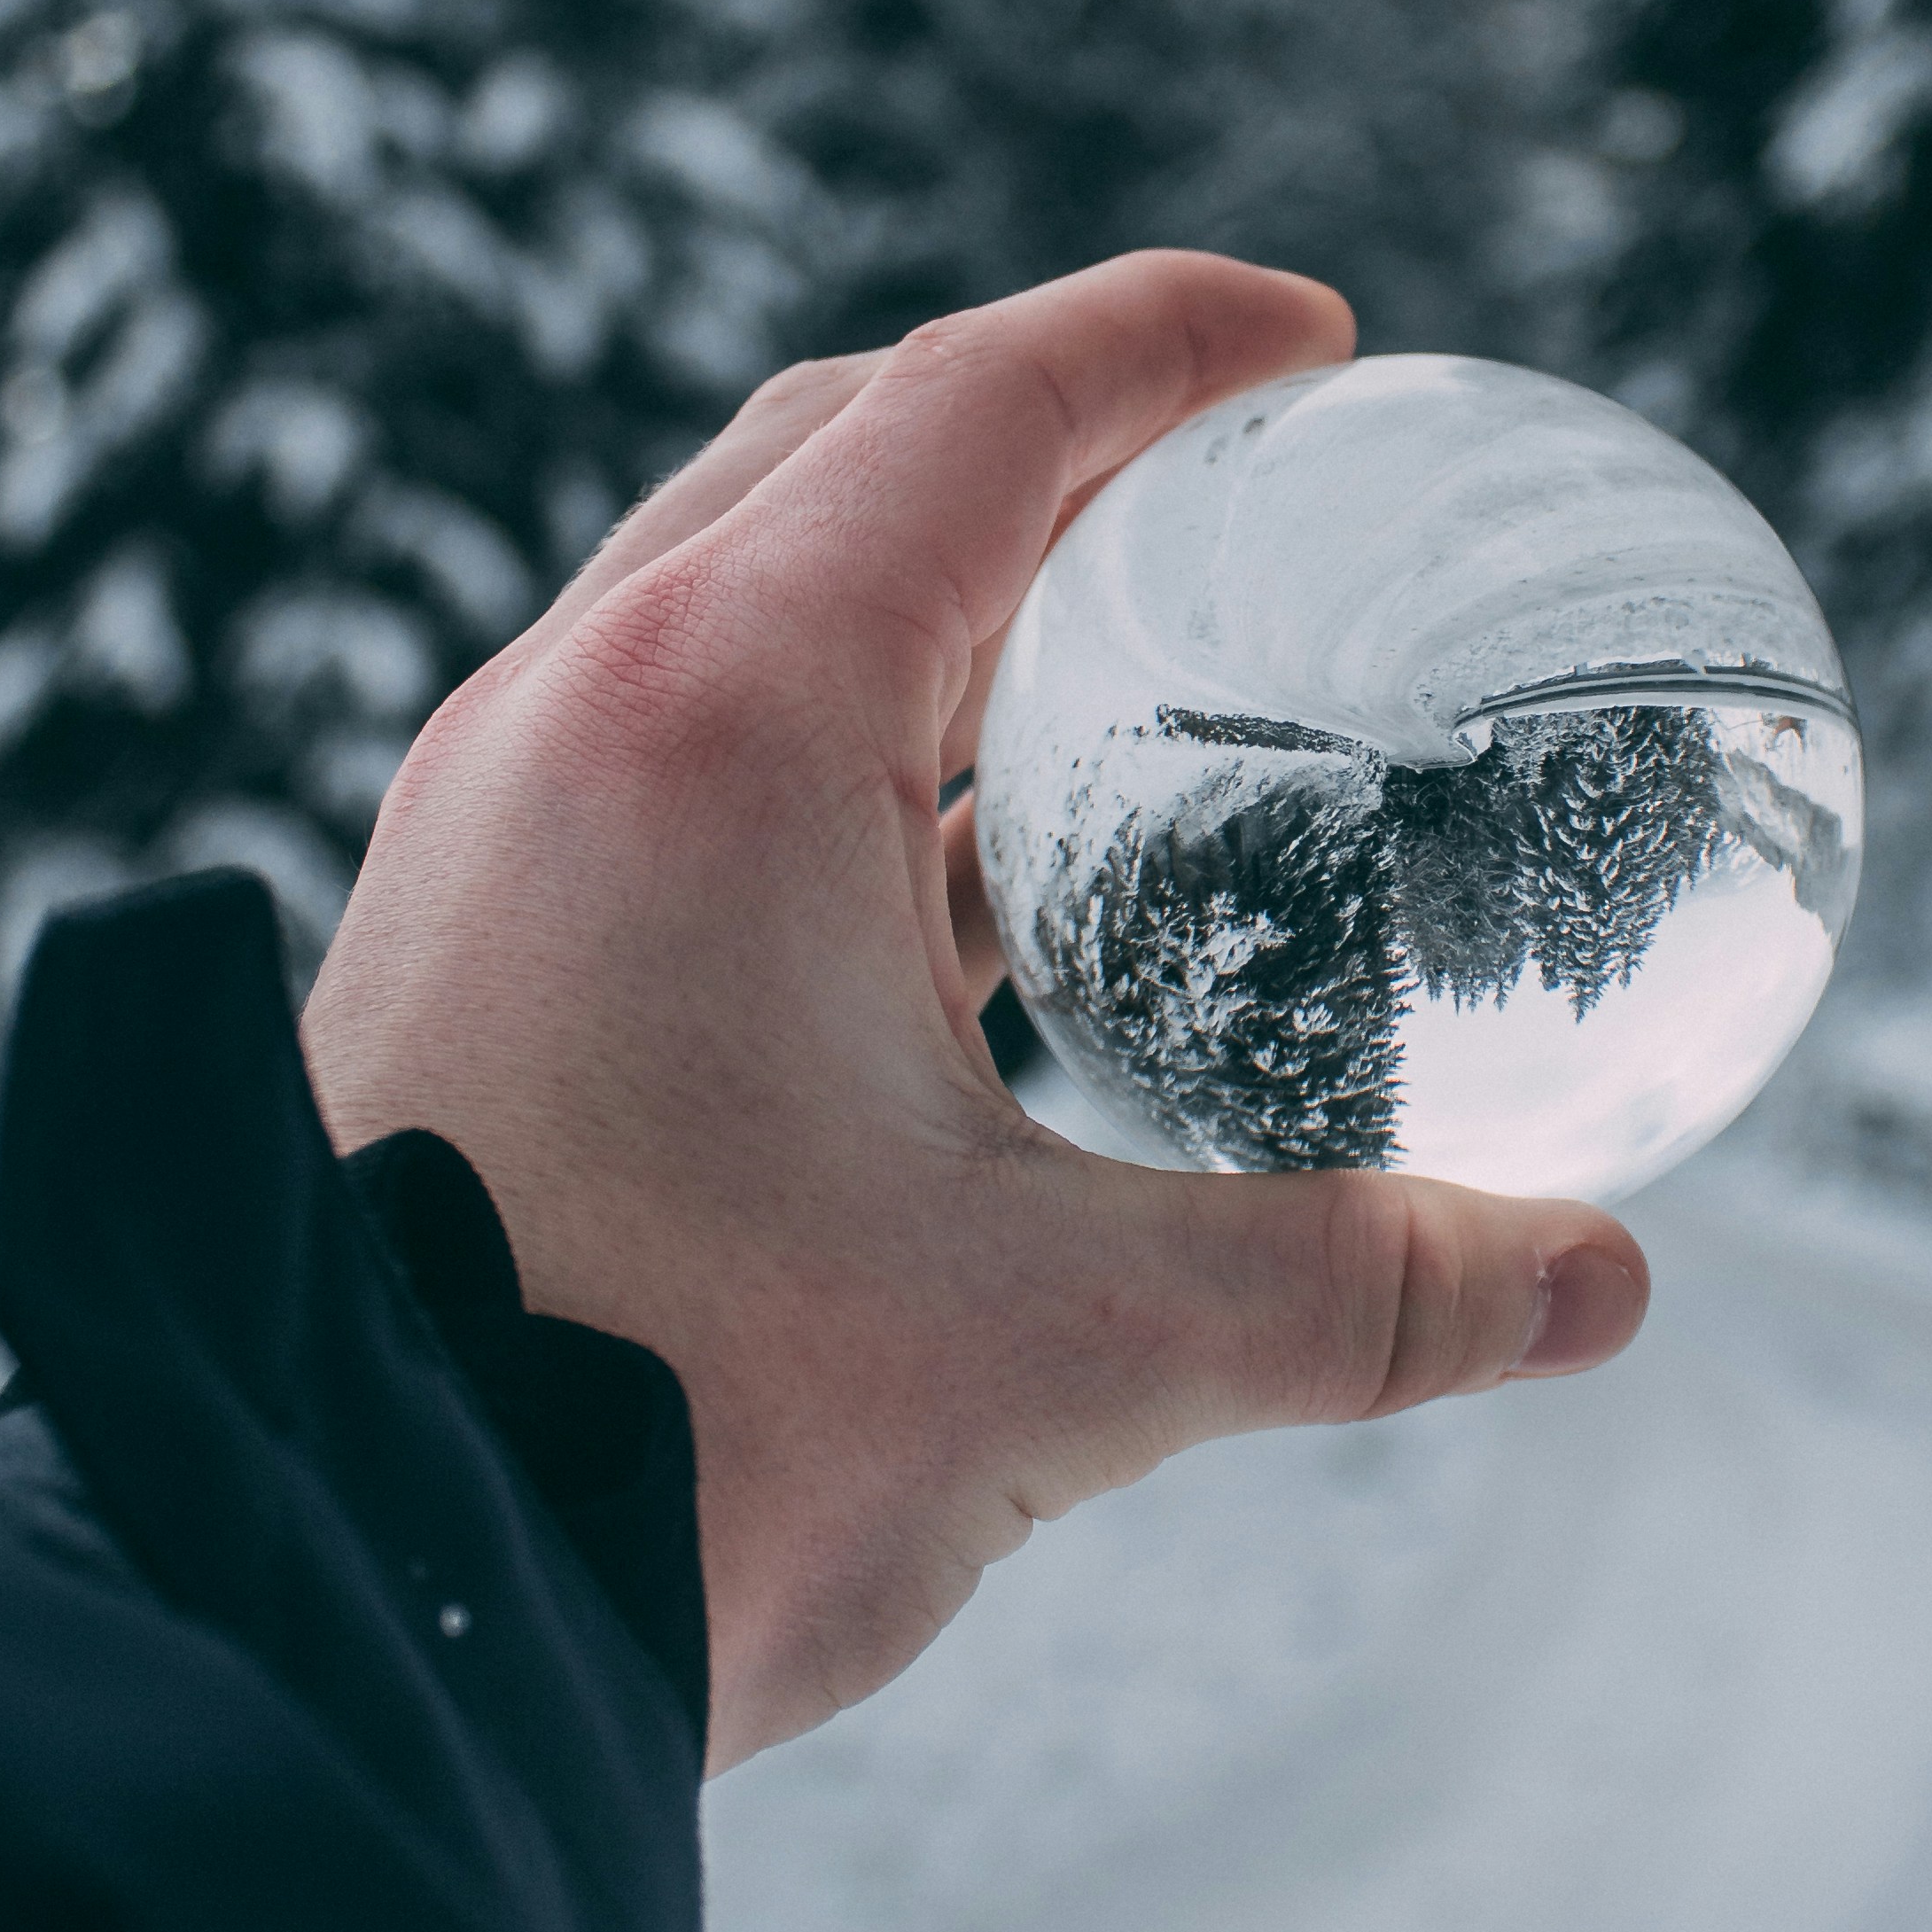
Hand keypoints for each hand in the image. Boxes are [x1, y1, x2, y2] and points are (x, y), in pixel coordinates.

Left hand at [301, 255, 1649, 1767]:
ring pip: (741, 592)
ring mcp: (502, 818)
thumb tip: (1594, 1285)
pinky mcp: (471, 933)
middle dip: (1053, 425)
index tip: (1317, 340)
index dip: (1165, 338)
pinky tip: (969, 873)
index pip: (974, 404)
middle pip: (844, 449)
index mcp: (723, 715)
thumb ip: (1351, 1291)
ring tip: (1131, 655)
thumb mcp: (1059, 1352)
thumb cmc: (661, 1441)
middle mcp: (584, 712)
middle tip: (1242, 479)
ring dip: (936, 582)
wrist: (338, 1592)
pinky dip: (842, 732)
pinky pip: (678, 740)